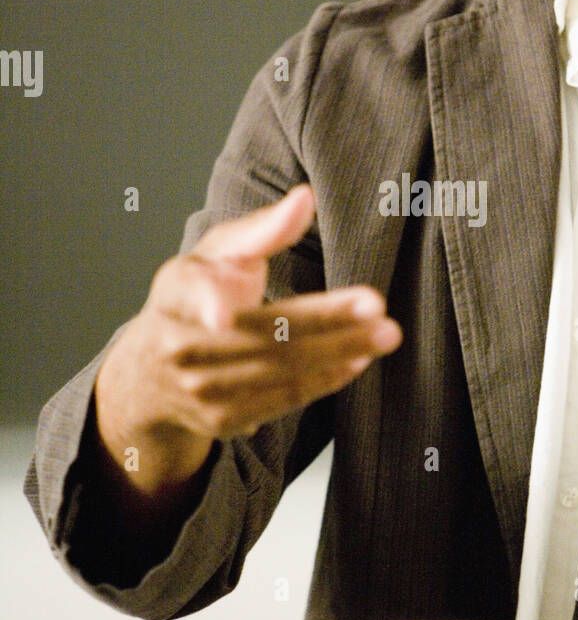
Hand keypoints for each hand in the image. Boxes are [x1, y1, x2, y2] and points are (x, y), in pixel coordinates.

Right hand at [94, 185, 401, 488]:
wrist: (152, 373)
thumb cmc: (196, 295)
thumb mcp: (216, 254)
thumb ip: (262, 229)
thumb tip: (306, 198)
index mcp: (176, 295)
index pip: (194, 297)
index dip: (207, 304)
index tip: (224, 316)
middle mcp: (181, 347)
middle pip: (261, 335)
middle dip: (324, 321)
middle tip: (377, 307)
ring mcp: (199, 391)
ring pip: (279, 371)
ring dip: (338, 352)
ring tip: (384, 334)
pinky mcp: (222, 421)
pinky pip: (283, 399)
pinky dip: (324, 380)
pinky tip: (357, 360)